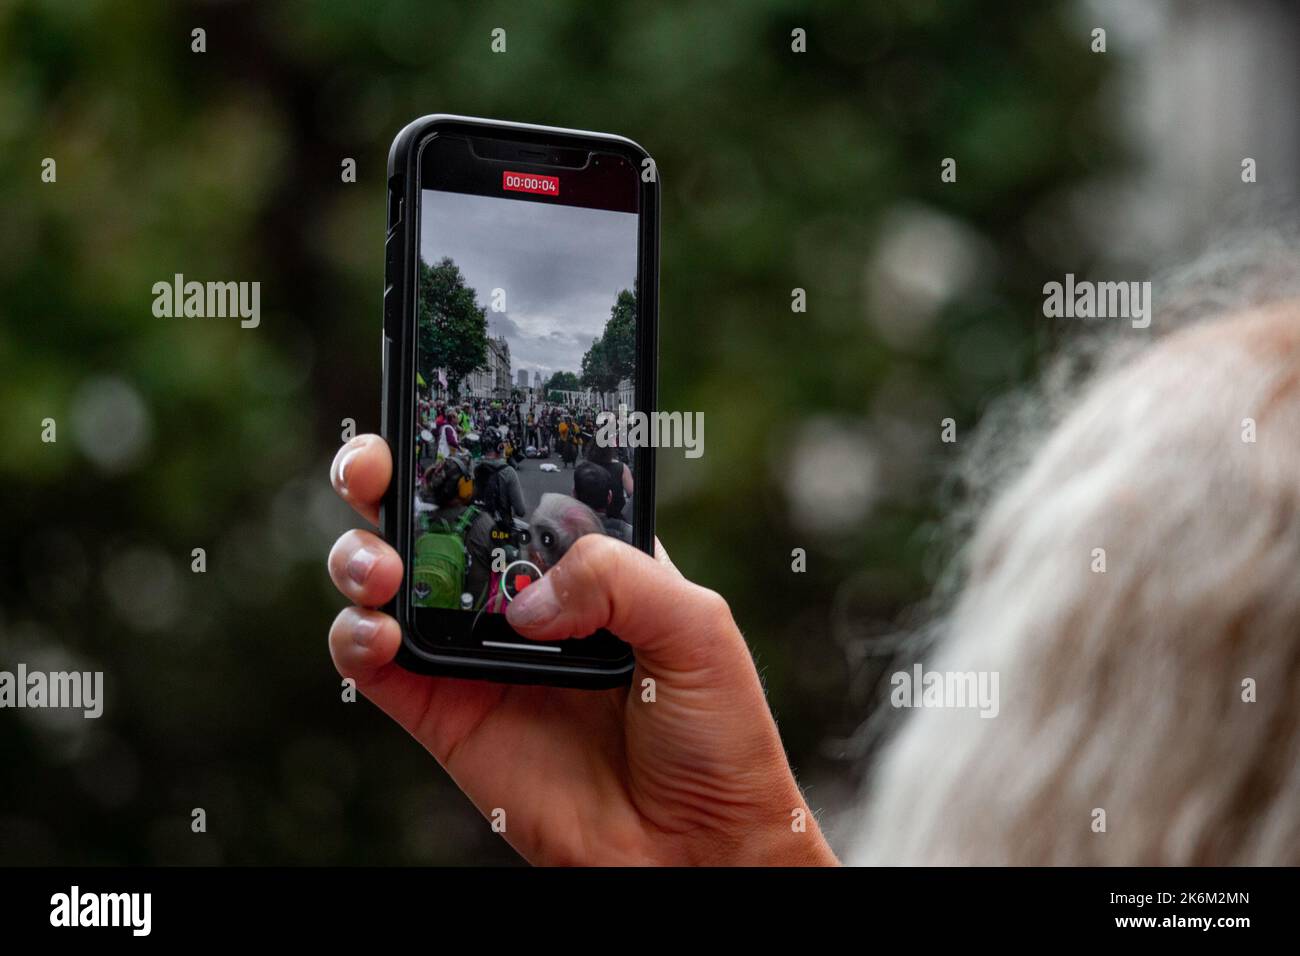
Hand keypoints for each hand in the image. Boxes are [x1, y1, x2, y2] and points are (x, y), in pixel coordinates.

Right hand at [327, 434, 837, 865]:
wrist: (693, 846)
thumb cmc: (715, 733)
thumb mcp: (698, 626)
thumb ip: (619, 577)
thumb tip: (527, 595)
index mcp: (583, 556)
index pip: (513, 479)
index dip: (471, 443)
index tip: (437, 408)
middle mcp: (520, 594)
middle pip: (432, 516)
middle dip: (388, 475)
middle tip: (375, 465)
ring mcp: (476, 652)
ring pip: (388, 579)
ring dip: (360, 553)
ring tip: (380, 566)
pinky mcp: (444, 712)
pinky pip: (378, 662)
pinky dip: (357, 638)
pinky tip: (380, 632)